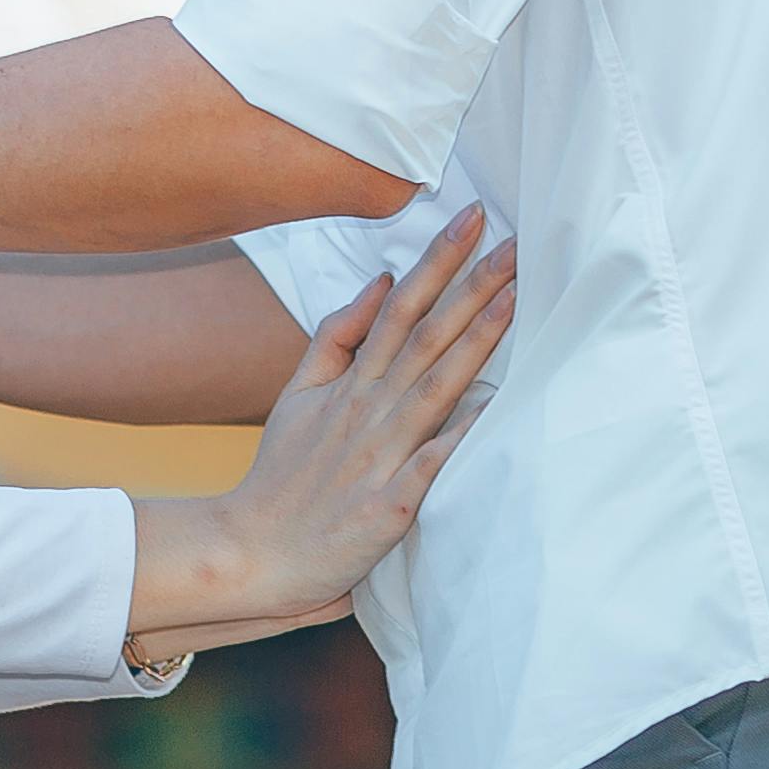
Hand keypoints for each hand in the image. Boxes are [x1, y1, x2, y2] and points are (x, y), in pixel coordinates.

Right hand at [124, 209, 508, 656]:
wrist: (253, 549)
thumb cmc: (283, 476)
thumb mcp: (297, 393)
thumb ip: (338, 336)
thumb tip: (380, 281)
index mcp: (351, 383)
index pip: (400, 307)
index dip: (437, 261)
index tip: (471, 218)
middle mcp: (369, 409)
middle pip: (425, 335)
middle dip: (470, 285)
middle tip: (514, 241)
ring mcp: (381, 454)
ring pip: (436, 384)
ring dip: (476, 339)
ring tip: (514, 298)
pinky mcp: (391, 502)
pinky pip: (434, 462)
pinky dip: (464, 433)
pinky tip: (498, 405)